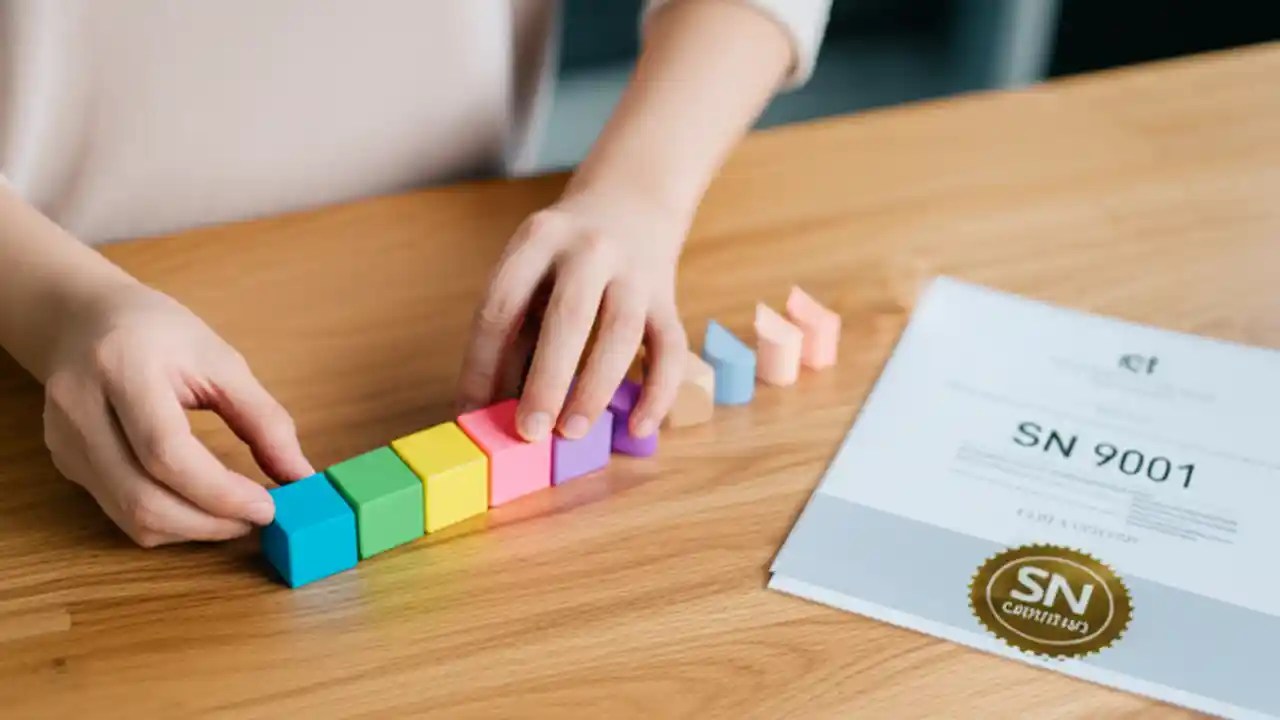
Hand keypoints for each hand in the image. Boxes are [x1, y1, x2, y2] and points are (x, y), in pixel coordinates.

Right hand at [42, 283, 313, 546]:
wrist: (82, 320)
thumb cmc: (158, 332)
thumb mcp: (221, 360)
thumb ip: (263, 418)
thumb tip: (300, 475)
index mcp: (123, 367)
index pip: (166, 451)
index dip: (219, 492)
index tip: (268, 506)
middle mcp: (81, 408)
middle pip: (142, 497)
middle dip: (210, 523)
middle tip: (258, 518)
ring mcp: (65, 441)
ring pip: (129, 516)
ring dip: (192, 530)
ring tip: (235, 515)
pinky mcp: (65, 463)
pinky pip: (120, 512)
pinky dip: (169, 521)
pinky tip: (199, 505)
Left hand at [458, 188, 690, 441]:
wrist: (632, 199)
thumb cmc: (565, 252)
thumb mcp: (530, 267)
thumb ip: (515, 326)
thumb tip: (491, 403)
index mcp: (539, 238)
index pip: (503, 304)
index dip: (482, 362)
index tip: (471, 411)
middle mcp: (589, 249)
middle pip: (568, 317)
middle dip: (546, 380)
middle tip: (528, 431)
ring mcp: (635, 272)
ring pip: (621, 333)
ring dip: (595, 388)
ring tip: (571, 433)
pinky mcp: (667, 298)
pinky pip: (671, 348)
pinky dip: (658, 392)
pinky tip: (639, 428)